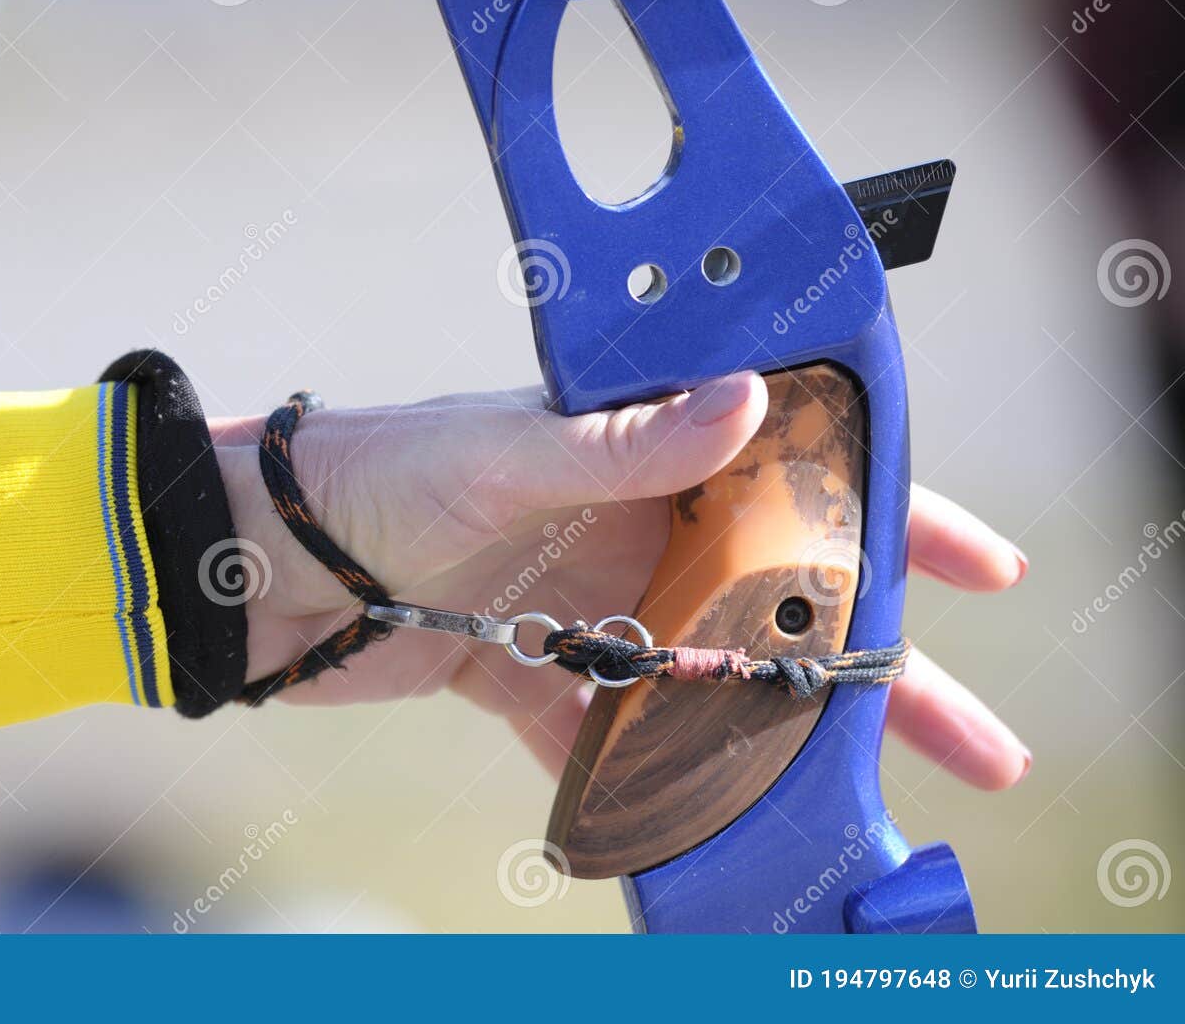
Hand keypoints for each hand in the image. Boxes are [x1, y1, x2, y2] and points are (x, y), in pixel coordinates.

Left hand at [211, 372, 1030, 790]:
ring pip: (708, 681)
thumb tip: (753, 401)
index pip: (794, 469)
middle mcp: (627, 526)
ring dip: (780, 742)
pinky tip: (708, 839)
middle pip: (778, 597)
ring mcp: (583, 607)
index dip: (896, 514)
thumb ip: (620, 444)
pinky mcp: (528, 677)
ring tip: (860, 806)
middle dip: (876, 668)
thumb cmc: (372, 471)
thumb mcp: (498, 451)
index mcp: (638, 450)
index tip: (986, 568)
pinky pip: (610, 742)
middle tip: (975, 745)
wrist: (253, 559)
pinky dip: (651, 788)